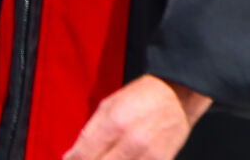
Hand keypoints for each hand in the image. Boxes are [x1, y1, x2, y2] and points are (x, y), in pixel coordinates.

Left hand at [62, 74, 210, 159]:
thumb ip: (87, 133)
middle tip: (95, 156)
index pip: (82, 157)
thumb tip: (69, 158)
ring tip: (111, 154)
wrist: (179, 95)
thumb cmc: (143, 96)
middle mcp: (131, 140)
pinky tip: (125, 157)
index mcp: (115, 122)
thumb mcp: (109, 105)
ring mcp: (147, 154)